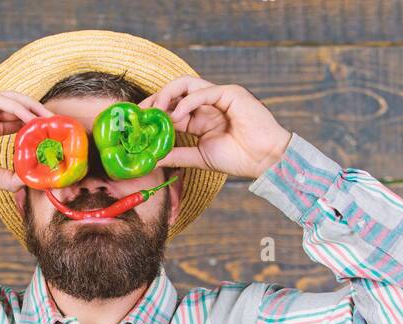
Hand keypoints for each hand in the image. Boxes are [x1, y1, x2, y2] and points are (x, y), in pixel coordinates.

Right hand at [0, 92, 50, 192]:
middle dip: (40, 113)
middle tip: (58, 125)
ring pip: (11, 100)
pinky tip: (30, 119)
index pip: (19, 121)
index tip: (56, 135)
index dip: (38, 125)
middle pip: (19, 106)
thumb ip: (9, 176)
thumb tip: (30, 182)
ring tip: (48, 120)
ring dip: (32, 108)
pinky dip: (16, 108)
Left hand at [141, 78, 291, 179]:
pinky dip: (187, 102)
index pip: (172, 106)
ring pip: (187, 83)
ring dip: (168, 95)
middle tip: (141, 112)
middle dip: (156, 98)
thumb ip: (176, 154)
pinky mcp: (231, 93)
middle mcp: (208, 103)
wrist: (265, 161)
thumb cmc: (238, 158)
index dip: (154, 110)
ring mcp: (219, 95)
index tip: (137, 119)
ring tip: (157, 111)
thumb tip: (152, 157)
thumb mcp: (198, 157)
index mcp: (201, 116)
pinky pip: (203, 91)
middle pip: (176, 90)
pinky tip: (177, 117)